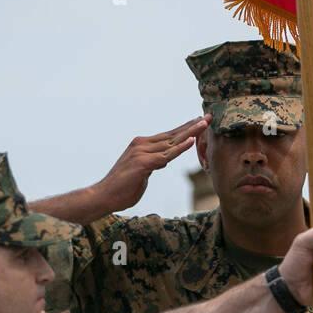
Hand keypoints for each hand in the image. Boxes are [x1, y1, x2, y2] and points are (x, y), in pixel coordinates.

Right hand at [91, 115, 211, 212]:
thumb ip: (153, 164)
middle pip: (173, 134)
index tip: (200, 121)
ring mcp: (142, 152)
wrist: (103, 196)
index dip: (186, 128)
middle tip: (209, 117)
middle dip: (192, 126)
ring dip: (190, 132)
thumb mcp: (143, 173)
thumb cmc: (122, 188)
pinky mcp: (143, 163)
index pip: (169, 135)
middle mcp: (142, 144)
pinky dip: (179, 148)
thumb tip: (163, 161)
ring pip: (172, 142)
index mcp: (142, 145)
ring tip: (204, 124)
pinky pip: (166, 155)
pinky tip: (191, 141)